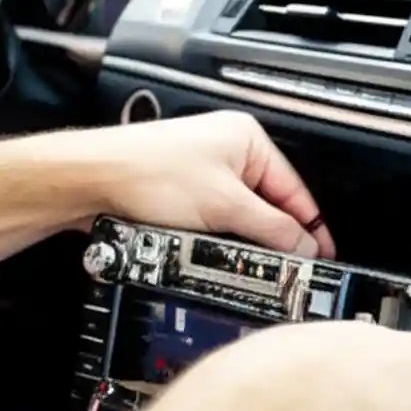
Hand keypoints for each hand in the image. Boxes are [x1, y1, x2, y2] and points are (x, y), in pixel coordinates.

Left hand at [64, 110, 334, 257]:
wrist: (89, 180)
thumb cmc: (147, 173)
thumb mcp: (225, 206)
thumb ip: (272, 229)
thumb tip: (303, 247)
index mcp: (248, 140)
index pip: (295, 190)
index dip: (310, 228)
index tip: (320, 258)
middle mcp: (228, 150)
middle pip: (269, 205)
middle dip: (275, 237)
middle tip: (286, 270)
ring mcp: (204, 170)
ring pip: (241, 216)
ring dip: (243, 240)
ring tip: (246, 262)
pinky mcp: (182, 192)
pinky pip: (216, 220)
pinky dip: (219, 238)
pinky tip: (216, 253)